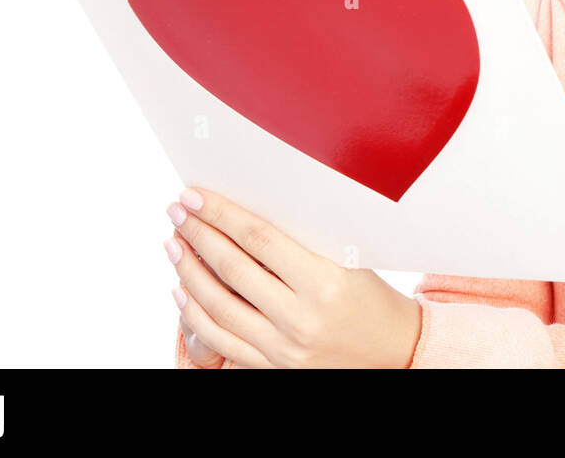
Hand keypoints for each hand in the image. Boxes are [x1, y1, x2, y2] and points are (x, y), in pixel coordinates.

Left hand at [163, 187, 422, 368]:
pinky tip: (181, 291)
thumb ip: (302, 239)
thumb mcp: (348, 259)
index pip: (259, 239)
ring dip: (189, 271)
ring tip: (174, 244)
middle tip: (177, 211)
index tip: (195, 196)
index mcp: (325, 282)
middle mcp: (301, 318)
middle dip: (198, 235)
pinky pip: (221, 341)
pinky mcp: (273, 369)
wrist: (391, 350)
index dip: (222, 214)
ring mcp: (284, 349)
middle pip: (233, 269)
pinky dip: (194, 315)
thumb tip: (247, 207)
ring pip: (219, 306)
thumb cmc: (369, 294)